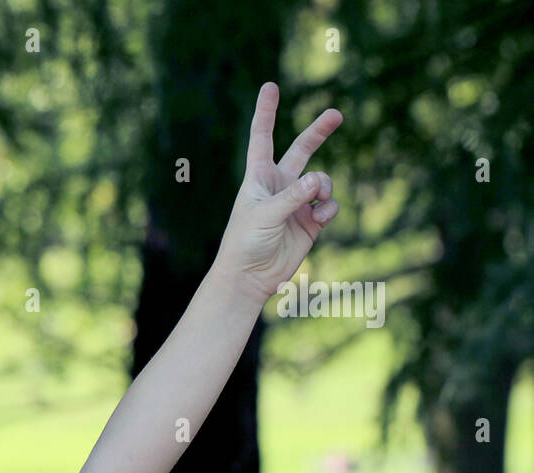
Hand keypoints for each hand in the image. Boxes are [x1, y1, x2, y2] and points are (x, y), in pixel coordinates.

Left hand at [212, 82, 342, 303]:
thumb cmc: (245, 243)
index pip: (262, 138)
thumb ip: (292, 197)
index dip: (266, 112)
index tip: (271, 86)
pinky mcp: (310, 221)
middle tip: (336, 114)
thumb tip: (320, 181)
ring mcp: (296, 202)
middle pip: (301, 150)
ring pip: (322, 180)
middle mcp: (279, 185)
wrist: (249, 277)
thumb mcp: (265, 215)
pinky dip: (329, 208)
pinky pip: (329, 204)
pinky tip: (319, 219)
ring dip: (325, 187)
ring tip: (316, 202)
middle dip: (319, 132)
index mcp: (258, 177)